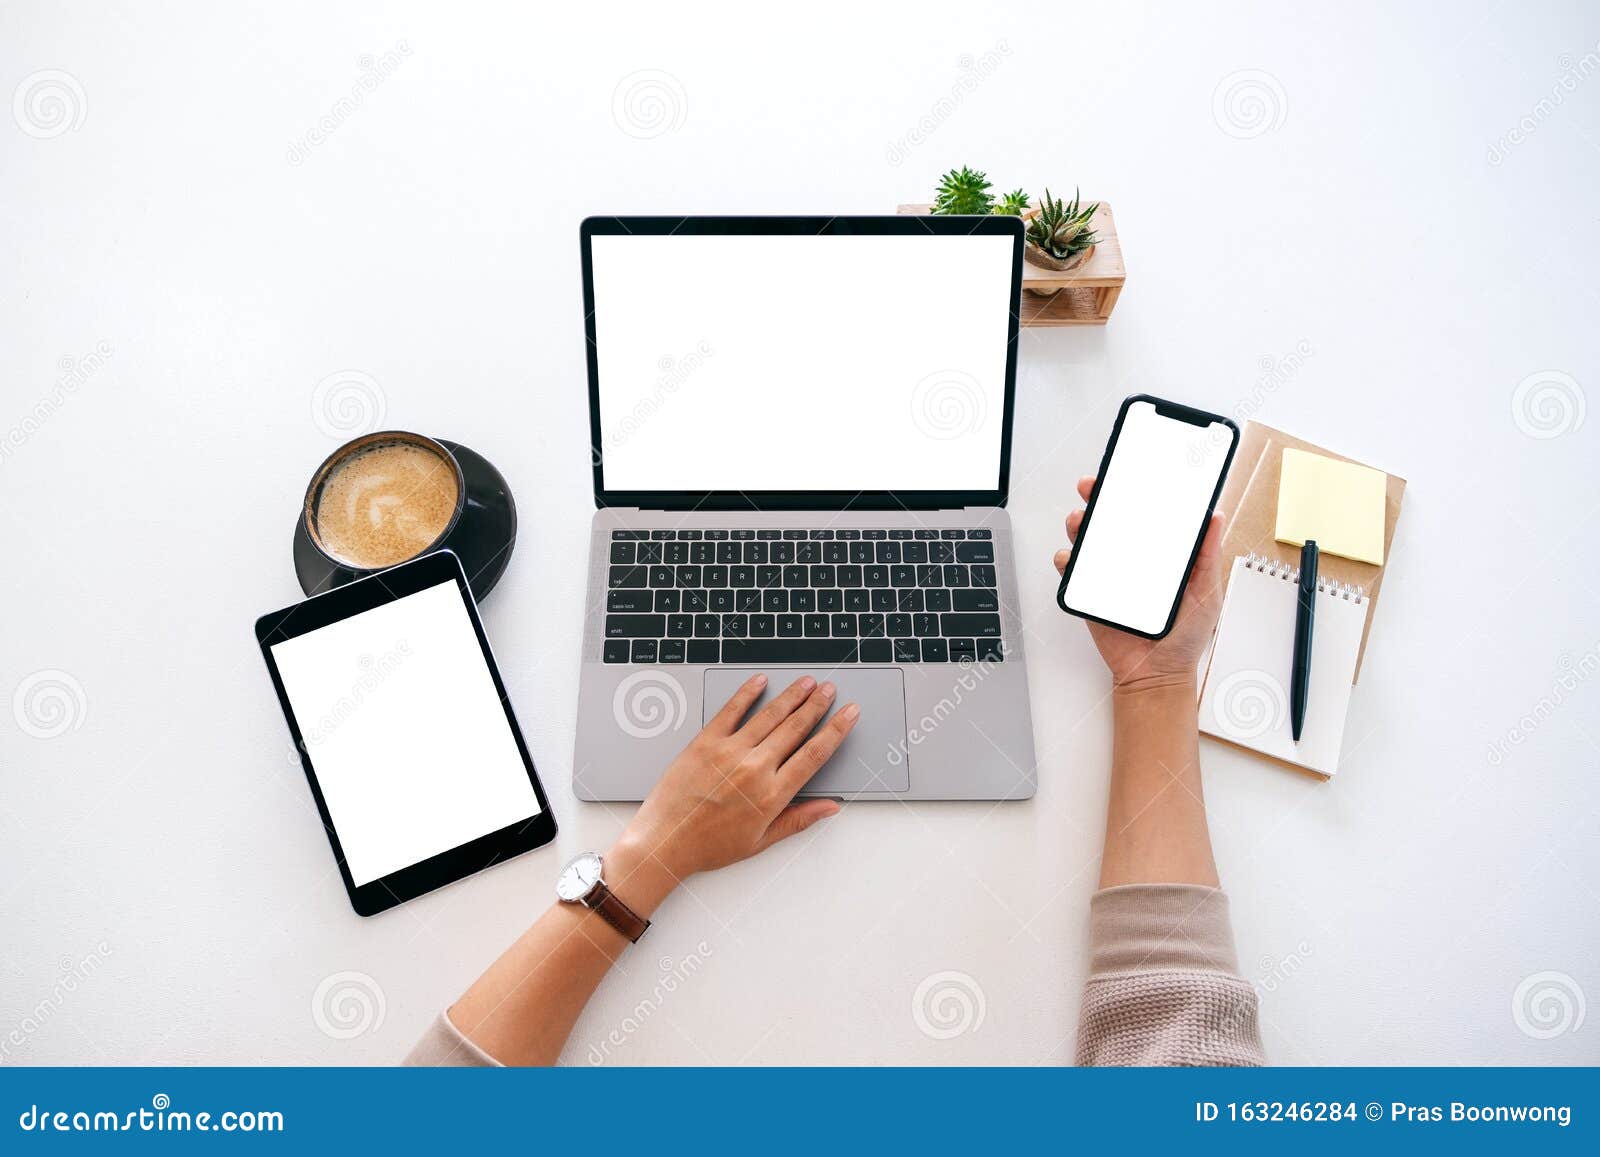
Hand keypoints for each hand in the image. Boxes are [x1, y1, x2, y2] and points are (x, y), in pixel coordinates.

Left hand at [612, 674, 856, 888]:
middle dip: (817, 705)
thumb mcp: (761, 840)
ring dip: (791, 696)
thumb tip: (830, 807)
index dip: (836, 730)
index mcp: (772, 795)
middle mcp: (754, 769)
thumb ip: (798, 819)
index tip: (849, 714)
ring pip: (769, 716)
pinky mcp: (704, 743)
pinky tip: (760, 682)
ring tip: (806, 683)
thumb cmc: (709, 846)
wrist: (665, 842)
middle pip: (795, 728)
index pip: (815, 754)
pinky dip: (747, 694)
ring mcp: (729, 752)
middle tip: (830, 690)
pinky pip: (730, 711)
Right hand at [1054, 475, 1226, 690]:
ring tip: (1080, 520)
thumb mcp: (1208, 591)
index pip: (1146, 511)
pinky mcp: (1090, 592)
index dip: (1135, 488)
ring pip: (1086, 538)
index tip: (1129, 470)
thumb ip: (1209, 555)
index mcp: (1161, 552)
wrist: (1157, 674)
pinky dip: (1065, 559)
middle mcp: (1133, 557)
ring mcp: (1108, 573)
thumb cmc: (1186, 635)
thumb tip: (1215, 516)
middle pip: (1111, 517)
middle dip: (1098, 496)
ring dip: (1078, 523)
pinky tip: (1070, 557)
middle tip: (1093, 486)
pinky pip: (1070, 570)